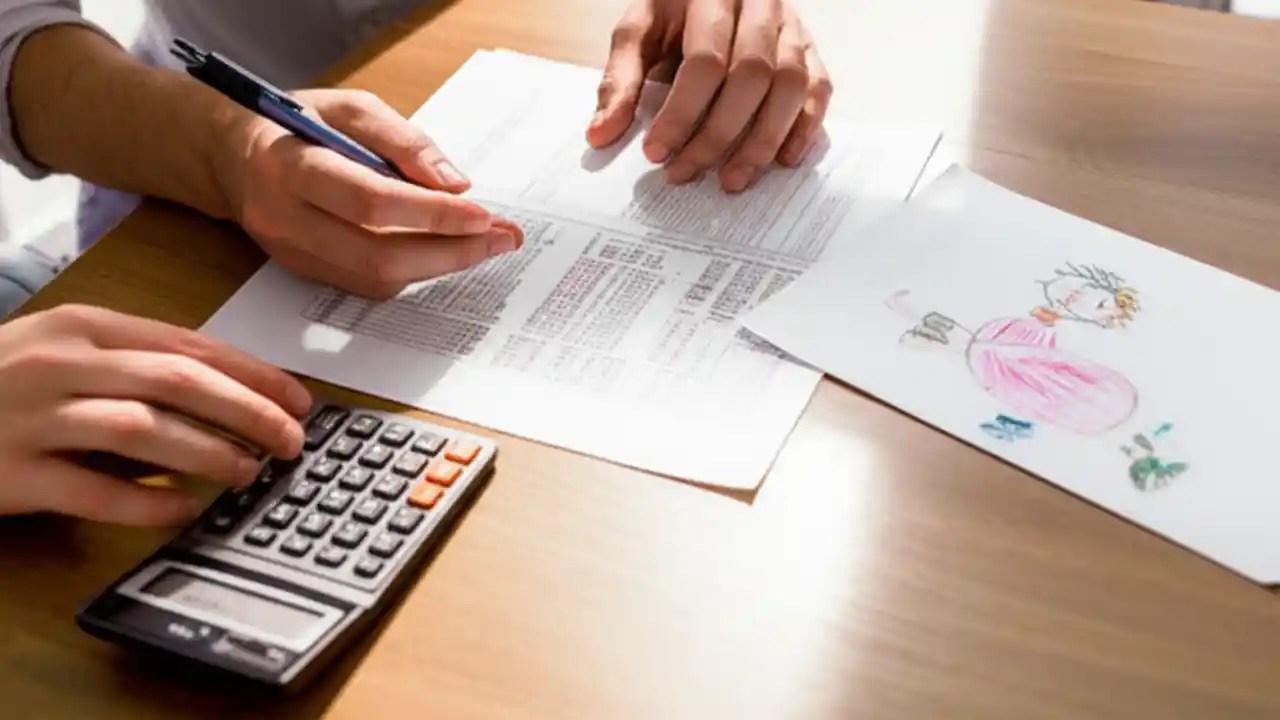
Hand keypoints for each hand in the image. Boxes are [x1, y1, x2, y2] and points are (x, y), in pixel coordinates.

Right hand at [0, 305, 311, 525]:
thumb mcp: (66, 352)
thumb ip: (135, 363)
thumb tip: (227, 392)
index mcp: (84, 327)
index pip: (189, 344)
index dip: (252, 373)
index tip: (299, 399)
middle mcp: (59, 363)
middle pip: (176, 380)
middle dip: (247, 410)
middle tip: (291, 439)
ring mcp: (31, 416)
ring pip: (140, 428)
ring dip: (206, 450)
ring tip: (247, 471)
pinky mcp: (8, 472)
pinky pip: (90, 490)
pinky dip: (144, 500)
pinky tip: (181, 509)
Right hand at [214, 90, 524, 298]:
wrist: (233, 156)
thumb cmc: (297, 123)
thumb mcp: (349, 107)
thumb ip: (403, 140)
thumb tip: (456, 185)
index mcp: (289, 166)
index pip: (370, 201)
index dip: (432, 213)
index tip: (483, 214)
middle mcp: (284, 218)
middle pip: (377, 255)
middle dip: (449, 252)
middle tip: (501, 238)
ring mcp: (290, 254)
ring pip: (375, 279)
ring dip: (439, 266)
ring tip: (484, 243)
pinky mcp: (303, 273)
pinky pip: (367, 285)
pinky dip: (414, 271)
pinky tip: (444, 250)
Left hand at [588, 0, 832, 192]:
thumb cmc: (673, 13)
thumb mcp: (639, 33)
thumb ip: (620, 80)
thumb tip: (600, 135)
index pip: (705, 61)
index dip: (682, 113)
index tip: (657, 152)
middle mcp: (760, 5)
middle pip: (752, 76)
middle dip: (718, 134)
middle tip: (687, 173)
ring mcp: (791, 26)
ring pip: (791, 86)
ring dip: (763, 140)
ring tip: (733, 180)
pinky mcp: (809, 47)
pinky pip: (819, 88)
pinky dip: (805, 127)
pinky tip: (782, 160)